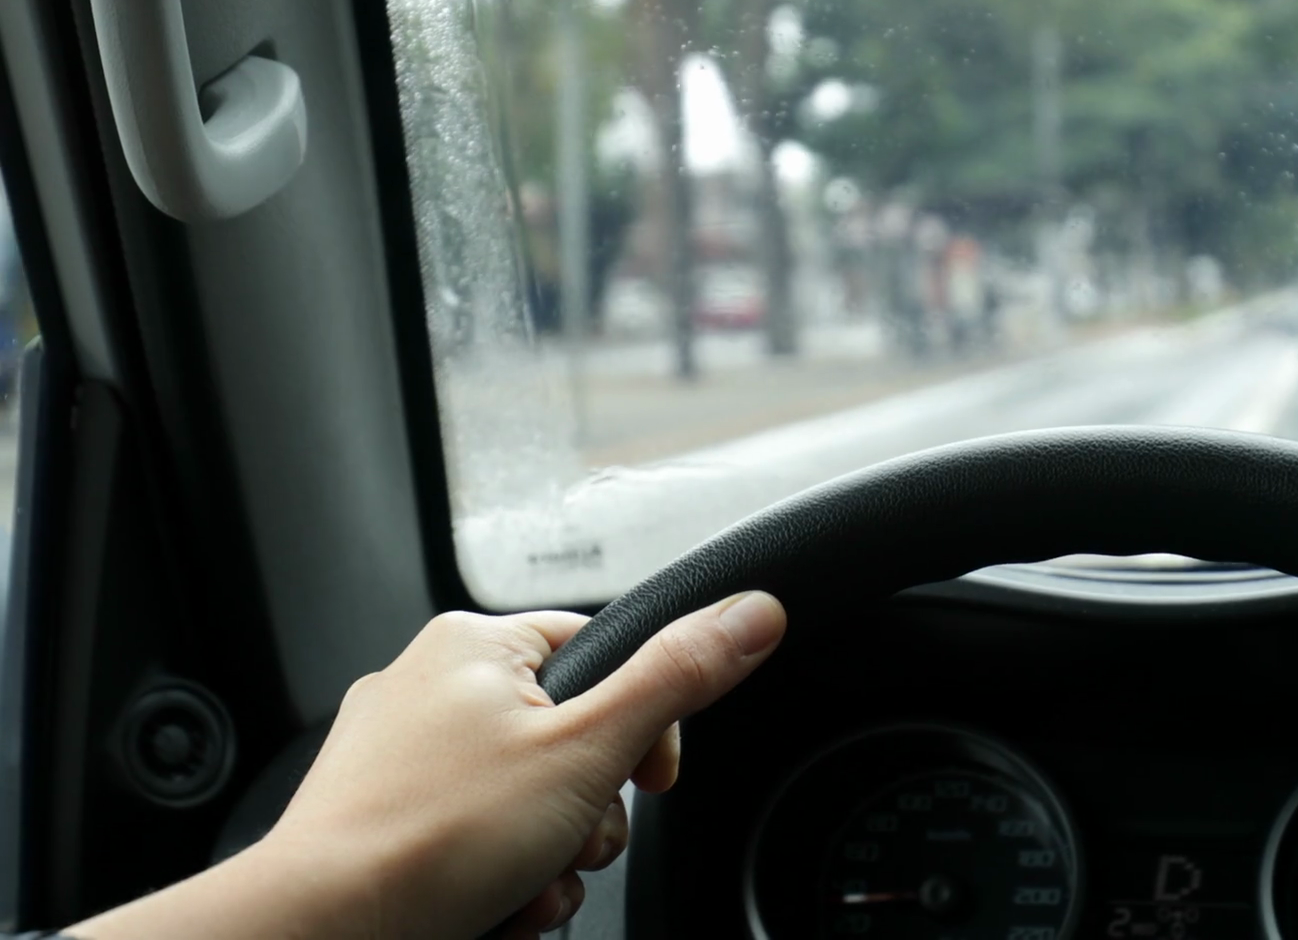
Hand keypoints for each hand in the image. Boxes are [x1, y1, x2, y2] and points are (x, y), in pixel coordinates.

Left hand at [70, 590, 786, 939]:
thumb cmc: (433, 838)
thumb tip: (752, 612)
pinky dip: (497, 874)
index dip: (643, 730)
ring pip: (527, 797)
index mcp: (477, 643)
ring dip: (549, 853)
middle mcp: (430, 683)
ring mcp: (399, 753)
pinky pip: (474, 833)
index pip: (605, 657)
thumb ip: (677, 679)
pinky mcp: (381, 813)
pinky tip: (491, 902)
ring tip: (522, 883)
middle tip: (568, 841)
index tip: (648, 781)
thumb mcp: (588, 751)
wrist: (321, 928)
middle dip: (589, 811)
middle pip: (571, 739)